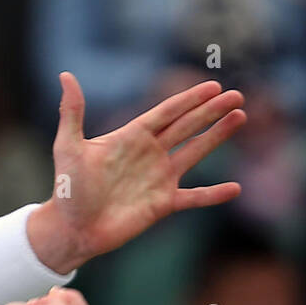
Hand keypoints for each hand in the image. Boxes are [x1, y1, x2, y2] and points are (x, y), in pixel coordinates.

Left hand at [29, 73, 246, 272]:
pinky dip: (213, 194)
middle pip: (187, 126)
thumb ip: (72, 112)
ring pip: (195, 152)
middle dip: (211, 111)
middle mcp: (150, 154)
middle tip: (236, 95)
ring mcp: (158, 178)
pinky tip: (235, 188)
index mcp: (131, 136)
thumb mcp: (68, 147)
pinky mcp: (162, 204)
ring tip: (239, 117)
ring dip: (218, 136)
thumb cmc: (67, 189)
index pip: (167, 112)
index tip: (212, 86)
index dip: (189, 99)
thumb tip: (65, 76)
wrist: (71, 228)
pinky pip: (194, 197)